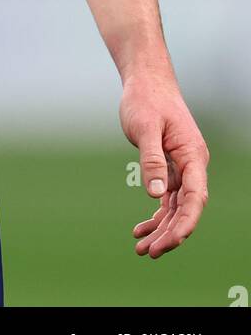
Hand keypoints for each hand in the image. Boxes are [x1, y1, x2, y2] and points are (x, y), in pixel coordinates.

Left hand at [120, 70, 209, 257]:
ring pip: (176, 208)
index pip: (194, 197)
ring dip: (161, 229)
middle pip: (186, 208)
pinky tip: (140, 230)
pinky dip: (155, 215)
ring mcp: (181, 168)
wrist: (146, 81)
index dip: (185, 222)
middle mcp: (191, 165)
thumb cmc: (146, 100)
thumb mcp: (145, 127)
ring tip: (141, 250)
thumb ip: (151, 160)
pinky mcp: (169, 168)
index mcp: (192, 155)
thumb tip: (156, 195)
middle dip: (170, 234)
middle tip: (149, 253)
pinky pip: (166, 199)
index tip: (170, 242)